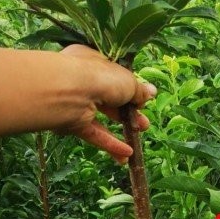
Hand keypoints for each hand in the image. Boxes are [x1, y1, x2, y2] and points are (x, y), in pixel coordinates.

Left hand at [59, 45, 154, 163]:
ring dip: (121, 130)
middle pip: (109, 100)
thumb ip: (139, 90)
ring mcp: (76, 103)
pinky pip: (94, 134)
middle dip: (129, 113)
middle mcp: (83, 81)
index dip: (129, 90)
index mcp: (93, 63)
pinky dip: (109, 145)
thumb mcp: (128, 81)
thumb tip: (151, 93)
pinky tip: (126, 155)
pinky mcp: (72, 123)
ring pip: (101, 119)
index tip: (142, 101)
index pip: (113, 76)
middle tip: (144, 124)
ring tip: (137, 138)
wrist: (68, 91)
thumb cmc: (99, 77)